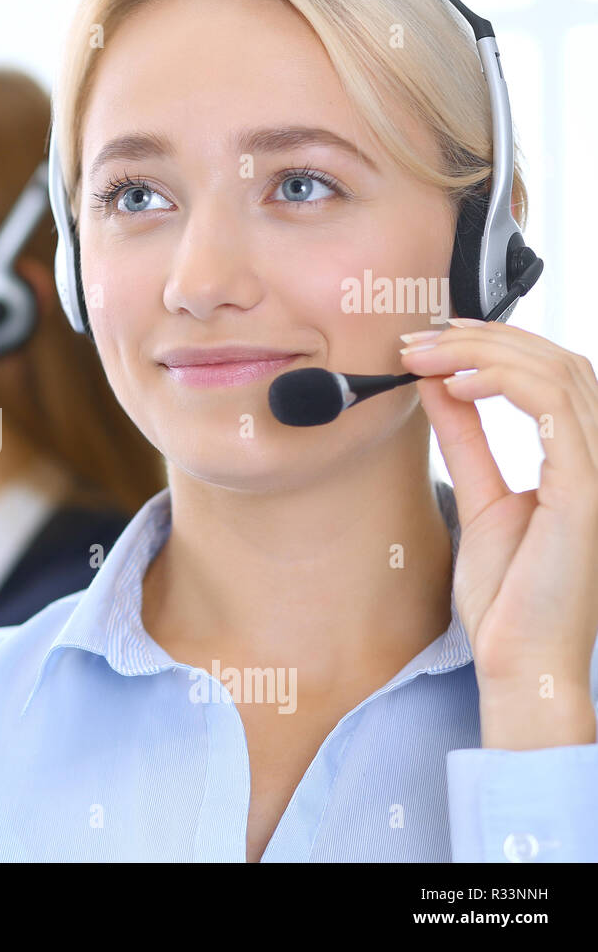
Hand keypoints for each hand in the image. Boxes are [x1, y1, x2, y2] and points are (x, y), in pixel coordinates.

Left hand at [399, 317, 597, 749]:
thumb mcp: (481, 497)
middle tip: (417, 337)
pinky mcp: (588, 490)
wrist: (521, 660)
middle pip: (556, 361)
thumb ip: (468, 439)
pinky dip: (503, 382)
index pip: (552, 374)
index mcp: (583, 458)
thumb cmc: (510, 596)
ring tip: (424, 355)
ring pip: (556, 373)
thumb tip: (438, 386)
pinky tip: (455, 385)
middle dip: (481, 339)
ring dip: (482, 352)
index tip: (433, 338)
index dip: (494, 344)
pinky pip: (554, 408)